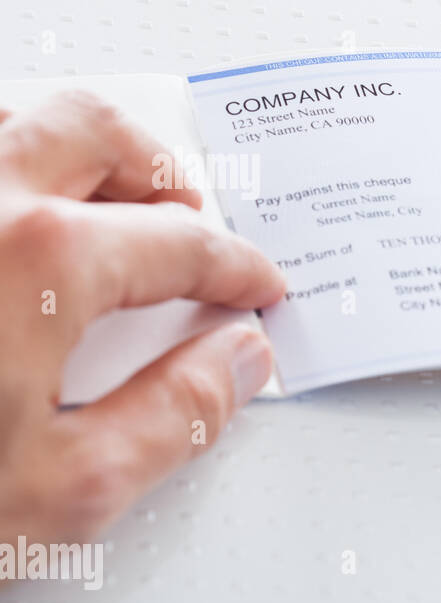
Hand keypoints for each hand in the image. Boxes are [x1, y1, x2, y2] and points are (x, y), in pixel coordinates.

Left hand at [0, 91, 285, 544]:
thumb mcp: (59, 492)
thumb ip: (178, 417)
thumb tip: (239, 362)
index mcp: (44, 260)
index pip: (184, 243)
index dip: (237, 267)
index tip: (253, 286)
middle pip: (103, 133)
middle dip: (167, 173)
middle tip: (191, 221)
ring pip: (11, 110)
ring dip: (73, 145)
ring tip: (96, 196)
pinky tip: (0, 206)